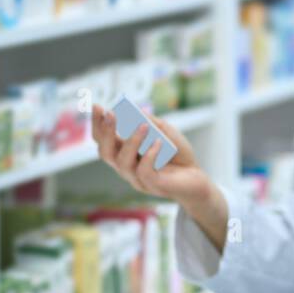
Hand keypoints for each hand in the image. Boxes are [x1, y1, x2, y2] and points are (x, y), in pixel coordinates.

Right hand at [91, 104, 228, 250]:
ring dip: (131, 141)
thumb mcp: (166, 132)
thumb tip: (139, 113)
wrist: (197, 177)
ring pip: (122, 162)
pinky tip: (158, 143)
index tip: (97, 106)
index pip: (103, 139)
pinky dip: (149, 155)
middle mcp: (126, 166)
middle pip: (105, 152)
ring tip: (142, 126)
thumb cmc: (178, 154)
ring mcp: (137, 178)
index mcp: (124, 152)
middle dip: (105, 132)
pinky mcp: (153, 186)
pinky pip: (144, 172)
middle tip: (110, 114)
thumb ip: (152, 123)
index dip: (97, 123)